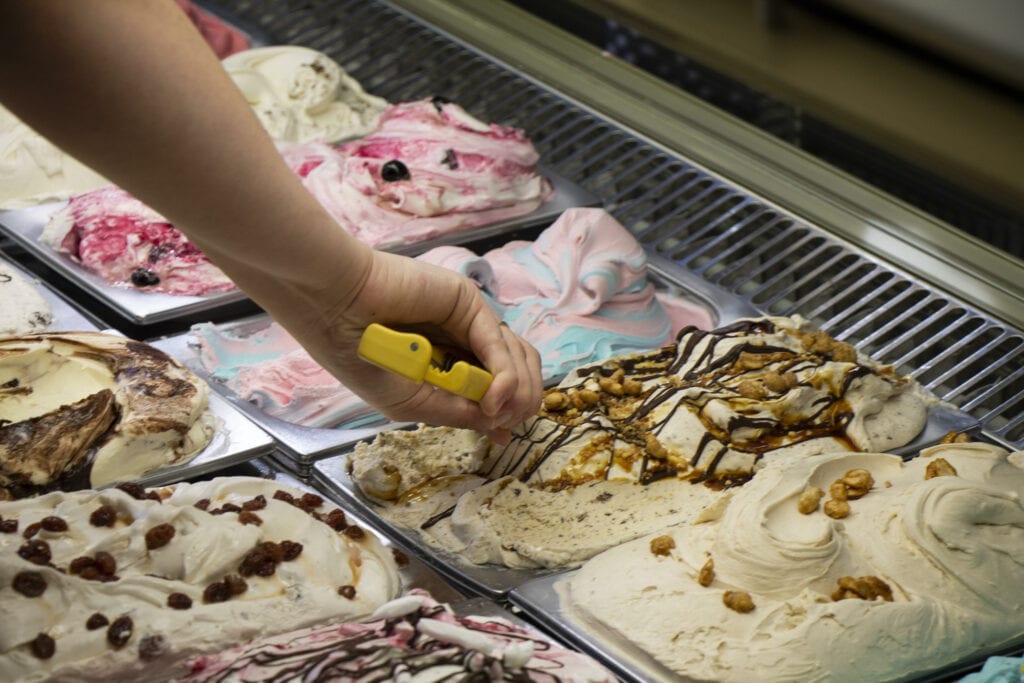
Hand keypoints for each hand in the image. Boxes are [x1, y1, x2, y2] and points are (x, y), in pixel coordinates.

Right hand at [289, 249, 542, 443]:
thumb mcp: (411, 401)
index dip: (510, 409)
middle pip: (518, 370)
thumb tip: (500, 427)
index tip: (505, 435)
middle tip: (506, 422)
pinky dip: (504, 374)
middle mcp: (463, 341)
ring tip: (496, 411)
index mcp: (447, 363)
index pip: (497, 385)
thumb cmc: (359, 355)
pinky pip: (498, 342)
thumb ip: (456, 412)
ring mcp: (468, 320)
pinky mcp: (468, 303)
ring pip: (518, 355)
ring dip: (517, 390)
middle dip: (520, 401)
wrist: (333, 309)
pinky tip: (492, 396)